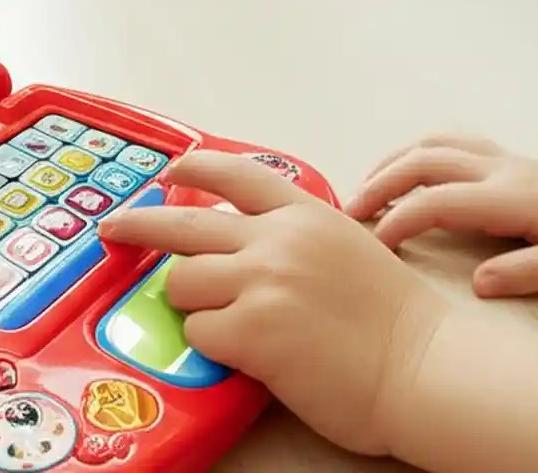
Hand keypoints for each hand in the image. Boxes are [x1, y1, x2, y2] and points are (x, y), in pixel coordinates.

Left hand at [99, 151, 449, 456]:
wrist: (424, 368)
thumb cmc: (395, 323)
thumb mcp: (349, 249)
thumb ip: (297, 239)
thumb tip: (245, 247)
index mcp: (306, 215)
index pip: (238, 176)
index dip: (195, 169)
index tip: (169, 172)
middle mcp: (278, 239)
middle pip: (184, 224)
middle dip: (138, 224)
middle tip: (114, 227)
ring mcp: (262, 282)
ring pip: (184, 282)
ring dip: (195, 305)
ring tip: (231, 323)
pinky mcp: (252, 329)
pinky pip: (199, 331)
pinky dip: (212, 344)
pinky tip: (246, 353)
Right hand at [346, 133, 537, 297]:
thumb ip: (529, 273)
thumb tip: (477, 285)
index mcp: (513, 198)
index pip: (437, 203)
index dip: (397, 223)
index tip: (373, 248)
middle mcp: (501, 170)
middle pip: (422, 162)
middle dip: (378, 184)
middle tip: (347, 212)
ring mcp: (505, 161)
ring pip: (434, 145)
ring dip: (393, 162)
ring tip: (365, 188)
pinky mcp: (510, 161)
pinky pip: (452, 142)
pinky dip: (419, 150)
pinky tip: (410, 170)